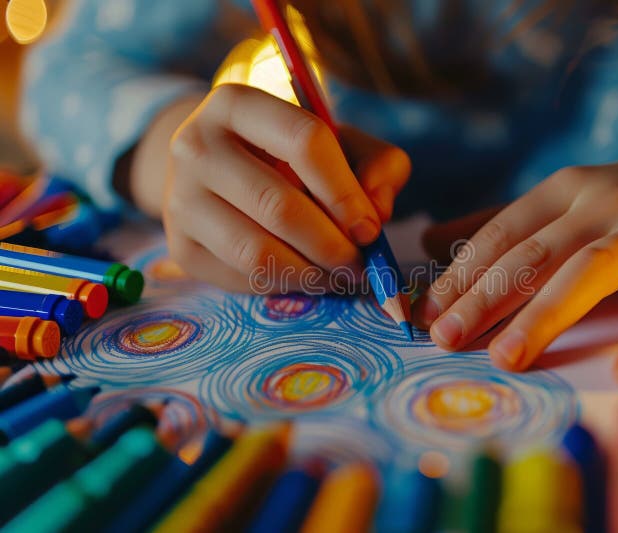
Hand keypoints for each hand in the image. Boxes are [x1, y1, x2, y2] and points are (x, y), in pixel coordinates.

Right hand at [162, 84, 409, 292]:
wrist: (214, 172)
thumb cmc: (289, 154)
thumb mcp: (339, 141)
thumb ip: (378, 164)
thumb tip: (377, 211)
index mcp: (237, 103)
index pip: (304, 142)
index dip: (345, 193)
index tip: (370, 228)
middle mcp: (195, 145)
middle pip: (279, 206)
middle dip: (332, 246)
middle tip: (359, 264)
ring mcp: (179, 199)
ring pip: (257, 252)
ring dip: (311, 274)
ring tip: (338, 276)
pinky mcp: (179, 247)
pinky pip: (241, 279)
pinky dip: (283, 286)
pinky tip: (304, 276)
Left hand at [414, 137, 617, 389]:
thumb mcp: (577, 199)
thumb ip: (506, 222)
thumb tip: (431, 240)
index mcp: (568, 189)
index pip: (501, 233)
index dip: (460, 274)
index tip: (423, 313)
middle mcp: (603, 202)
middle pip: (532, 253)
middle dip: (482, 297)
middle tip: (443, 338)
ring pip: (586, 271)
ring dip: (542, 315)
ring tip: (506, 357)